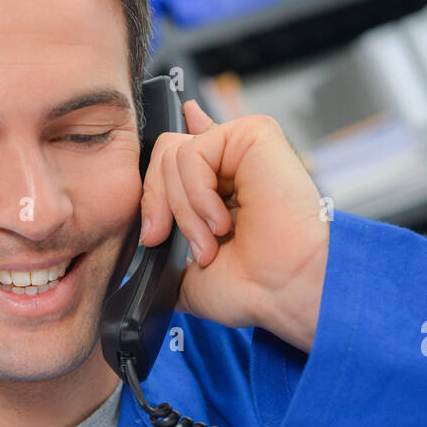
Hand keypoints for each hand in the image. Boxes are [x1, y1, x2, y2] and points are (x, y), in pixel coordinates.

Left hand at [139, 100, 329, 352]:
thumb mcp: (183, 272)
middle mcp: (230, 162)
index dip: (157, 161)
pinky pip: (191, 153)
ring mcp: (241, 146)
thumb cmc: (250, 287)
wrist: (283, 291)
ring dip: (184, 211)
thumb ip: (163, 242)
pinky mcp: (253, 134)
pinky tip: (223, 221)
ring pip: (172, 157)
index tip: (153, 187)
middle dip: (155, 205)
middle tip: (165, 240)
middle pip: (161, 157)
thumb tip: (144, 232)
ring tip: (212, 240)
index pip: (178, 150)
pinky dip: (197, 195)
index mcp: (218, 187)